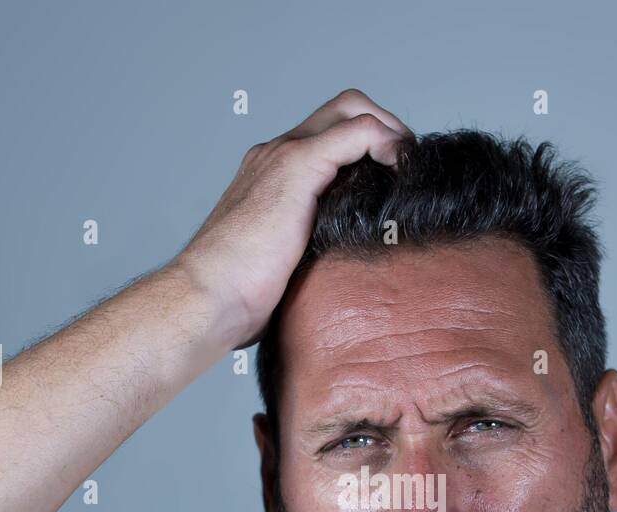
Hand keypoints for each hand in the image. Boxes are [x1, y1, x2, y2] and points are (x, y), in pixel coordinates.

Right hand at [175, 88, 411, 352]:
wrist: (207, 298)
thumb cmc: (237, 298)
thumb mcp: (285, 268)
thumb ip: (309, 254)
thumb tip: (338, 278)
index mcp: (271, 174)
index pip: (329, 133)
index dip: (369, 146)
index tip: (394, 182)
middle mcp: (275, 154)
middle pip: (344, 108)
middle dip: (387, 129)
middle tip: (409, 170)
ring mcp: (283, 155)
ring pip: (352, 109)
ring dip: (391, 133)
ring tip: (409, 172)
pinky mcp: (296, 166)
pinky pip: (356, 132)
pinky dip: (387, 142)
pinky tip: (399, 173)